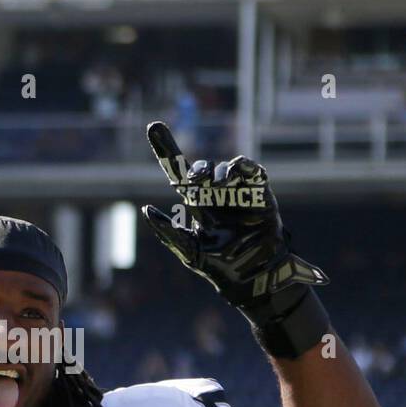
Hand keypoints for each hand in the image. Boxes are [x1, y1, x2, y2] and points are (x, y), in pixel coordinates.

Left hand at [140, 121, 326, 309]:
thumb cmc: (220, 267)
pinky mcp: (260, 193)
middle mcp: (216, 193)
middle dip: (197, 171)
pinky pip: (253, 171)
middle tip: (193, 183)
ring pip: (227, 167)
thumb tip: (145, 210)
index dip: (166, 148)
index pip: (178, 171)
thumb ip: (169, 232)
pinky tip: (235, 174)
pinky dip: (245, 167)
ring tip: (218, 184)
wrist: (252, 279)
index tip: (153, 127)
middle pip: (202, 169)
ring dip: (220, 172)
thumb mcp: (189, 251)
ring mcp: (238, 191)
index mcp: (197, 202)